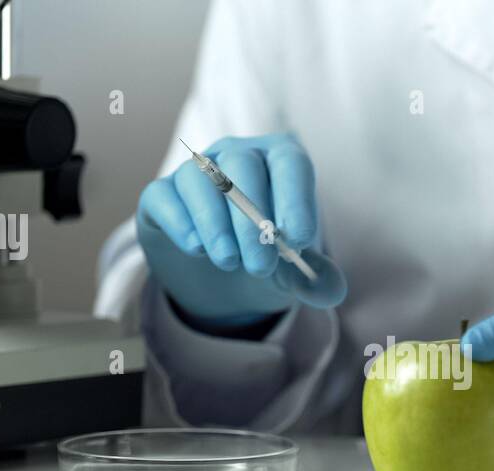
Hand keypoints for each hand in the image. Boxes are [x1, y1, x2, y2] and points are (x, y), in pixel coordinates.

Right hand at [136, 133, 345, 325]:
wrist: (221, 285)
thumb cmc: (265, 263)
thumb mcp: (292, 275)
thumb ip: (313, 279)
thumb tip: (332, 291)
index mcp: (279, 163)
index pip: (290, 163)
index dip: (295, 197)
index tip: (298, 238)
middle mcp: (237, 155)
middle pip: (244, 167)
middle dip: (253, 221)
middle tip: (260, 267)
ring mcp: (195, 172)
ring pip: (201, 179)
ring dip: (216, 223)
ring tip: (228, 263)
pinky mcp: (161, 196)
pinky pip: (164, 196)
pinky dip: (181, 222)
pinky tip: (196, 248)